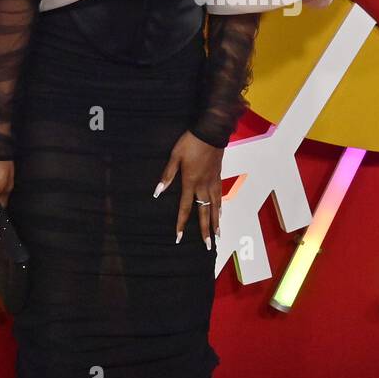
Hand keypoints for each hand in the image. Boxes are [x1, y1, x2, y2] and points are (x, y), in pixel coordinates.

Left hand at [155, 131, 221, 248]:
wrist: (211, 132)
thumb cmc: (191, 143)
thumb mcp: (175, 156)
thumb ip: (168, 175)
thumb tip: (158, 191)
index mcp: (190, 182)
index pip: (185, 208)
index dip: (181, 224)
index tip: (179, 237)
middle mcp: (203, 186)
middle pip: (204, 212)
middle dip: (205, 230)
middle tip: (207, 245)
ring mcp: (213, 182)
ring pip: (215, 207)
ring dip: (216, 222)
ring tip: (217, 235)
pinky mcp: (219, 177)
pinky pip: (219, 197)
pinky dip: (220, 207)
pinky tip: (220, 213)